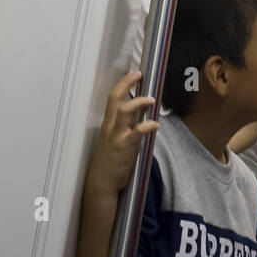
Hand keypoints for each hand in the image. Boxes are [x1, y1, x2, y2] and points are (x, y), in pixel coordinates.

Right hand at [86, 71, 158, 194]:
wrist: (102, 182)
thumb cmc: (109, 162)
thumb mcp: (115, 139)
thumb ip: (127, 126)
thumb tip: (142, 114)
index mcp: (108, 124)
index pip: (113, 98)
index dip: (123, 83)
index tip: (135, 74)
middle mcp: (110, 127)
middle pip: (115, 99)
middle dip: (126, 84)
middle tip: (139, 74)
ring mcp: (117, 136)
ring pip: (124, 112)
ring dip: (139, 102)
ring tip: (151, 99)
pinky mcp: (124, 147)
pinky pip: (136, 132)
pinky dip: (147, 126)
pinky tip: (155, 124)